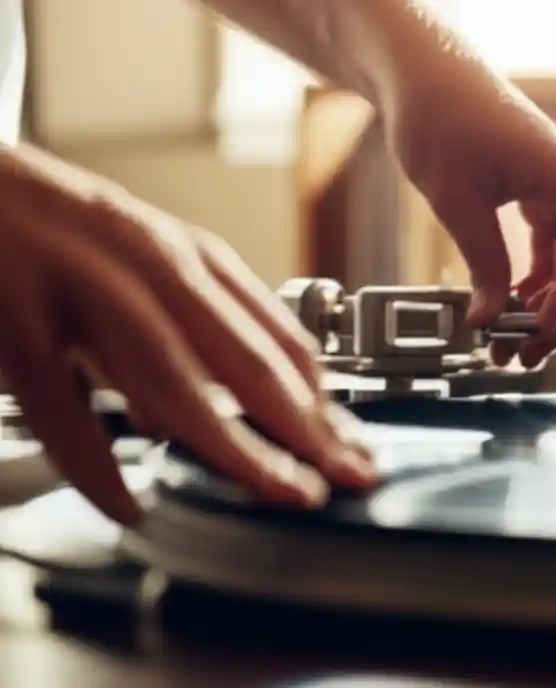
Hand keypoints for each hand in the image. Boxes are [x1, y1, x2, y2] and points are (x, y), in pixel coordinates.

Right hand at [0, 145, 376, 523]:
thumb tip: (203, 411)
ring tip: (280, 490)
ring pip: (175, 385)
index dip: (324, 397)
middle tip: (347, 474)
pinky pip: (64, 413)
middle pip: (245, 362)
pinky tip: (128, 504)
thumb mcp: (132, 256)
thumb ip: (177, 326)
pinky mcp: (15, 326)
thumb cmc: (46, 220)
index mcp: (180, 252)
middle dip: (307, 427)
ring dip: (238, 448)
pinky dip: (98, 469)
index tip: (352, 441)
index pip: (275, 335)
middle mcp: (145, 267)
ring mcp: (82, 296)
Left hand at [387, 60, 555, 367]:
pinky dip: (526, 278)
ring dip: (540, 302)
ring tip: (506, 339)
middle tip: (521, 352)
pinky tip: (502, 302)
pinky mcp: (530, 191)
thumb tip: (490, 321)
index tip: (539, 325)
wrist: (419, 72)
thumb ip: (484, 265)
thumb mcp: (459, 202)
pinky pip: (542, 246)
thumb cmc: (442, 116)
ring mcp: (552, 188)